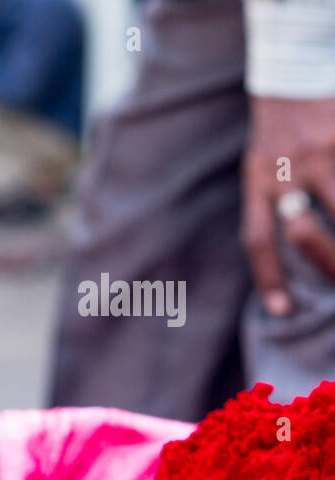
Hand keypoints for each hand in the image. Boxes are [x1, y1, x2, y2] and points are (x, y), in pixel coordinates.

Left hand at [242, 96, 334, 316]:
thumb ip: (270, 198)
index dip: (268, 278)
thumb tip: (291, 235)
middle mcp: (285, 168)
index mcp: (256, 179)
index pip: (258, 239)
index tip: (281, 310)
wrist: (295, 64)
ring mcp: (322, 151)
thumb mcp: (261, 162)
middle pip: (307, 230)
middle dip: (328, 258)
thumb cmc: (281, 124)